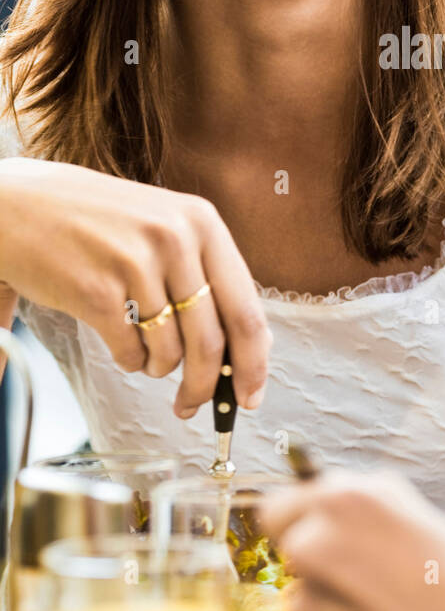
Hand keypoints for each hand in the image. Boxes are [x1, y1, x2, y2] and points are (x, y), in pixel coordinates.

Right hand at [0, 156, 270, 415]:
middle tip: (194, 405)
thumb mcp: (165, 225)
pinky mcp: (95, 290)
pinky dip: (130, 360)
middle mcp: (175, 238)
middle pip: (212, 342)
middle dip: (207, 386)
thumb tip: (241, 350)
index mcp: (202, 221)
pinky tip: (120, 340)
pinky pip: (130, 354)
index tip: (250, 395)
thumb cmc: (98, 221)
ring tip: (146, 352)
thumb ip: (204, 275)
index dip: (254, 363)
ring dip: (159, 368)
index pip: (246, 309)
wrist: (19, 205)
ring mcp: (134, 263)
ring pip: (170, 353)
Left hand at [262, 469, 444, 610]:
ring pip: (303, 602)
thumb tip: (335, 504)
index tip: (327, 538)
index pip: (282, 506)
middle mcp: (319, 545)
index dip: (305, 523)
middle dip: (321, 567)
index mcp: (351, 501)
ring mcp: (311, 606)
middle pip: (293, 552)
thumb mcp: (427, 524)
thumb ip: (373, 511)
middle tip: (370, 584)